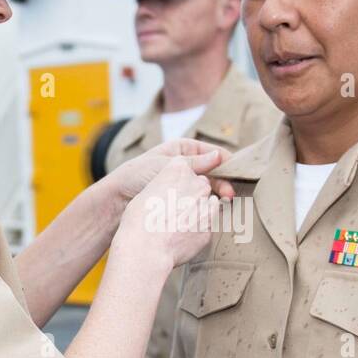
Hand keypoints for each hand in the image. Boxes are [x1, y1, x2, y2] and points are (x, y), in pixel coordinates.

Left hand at [104, 139, 236, 208]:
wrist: (118, 198)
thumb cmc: (138, 175)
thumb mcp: (167, 165)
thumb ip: (194, 163)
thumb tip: (218, 156)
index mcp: (184, 149)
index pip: (213, 152)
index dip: (226, 162)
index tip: (238, 171)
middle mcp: (188, 164)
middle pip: (214, 171)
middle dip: (224, 181)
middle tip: (230, 194)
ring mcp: (186, 182)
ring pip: (209, 186)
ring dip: (218, 193)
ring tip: (224, 202)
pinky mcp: (182, 198)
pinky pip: (200, 198)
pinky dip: (208, 203)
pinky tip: (214, 208)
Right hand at [115, 156, 224, 271]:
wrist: (146, 249)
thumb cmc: (140, 221)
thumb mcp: (146, 192)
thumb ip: (165, 186)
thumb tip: (169, 192)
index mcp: (179, 170)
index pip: (185, 169)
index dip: (177, 182)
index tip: (169, 192)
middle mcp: (197, 183)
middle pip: (200, 185)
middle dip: (191, 196)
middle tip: (173, 211)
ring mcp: (207, 204)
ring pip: (207, 204)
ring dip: (196, 212)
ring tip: (176, 225)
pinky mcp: (211, 225)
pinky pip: (207, 224)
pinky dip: (198, 229)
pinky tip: (182, 236)